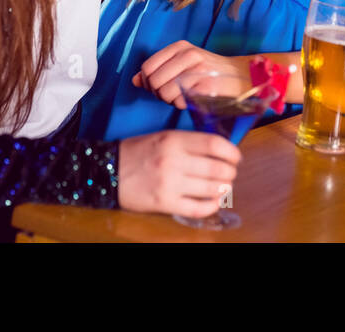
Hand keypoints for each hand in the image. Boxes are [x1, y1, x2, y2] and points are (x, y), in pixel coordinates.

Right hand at [117, 130, 240, 217]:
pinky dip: (211, 206)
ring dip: (224, 188)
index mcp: (174, 140)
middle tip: (231, 173)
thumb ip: (190, 142)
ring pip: (210, 188)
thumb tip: (220, 150)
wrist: (108, 170)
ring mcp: (169, 184)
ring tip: (224, 187)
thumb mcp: (164, 137)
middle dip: (230, 172)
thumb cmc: (139, 152)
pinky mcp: (164, 203)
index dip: (231, 152)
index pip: (214, 144)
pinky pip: (197, 208)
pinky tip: (214, 201)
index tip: (236, 157)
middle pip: (217, 168)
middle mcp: (174, 161)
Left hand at [132, 41, 246, 108]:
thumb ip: (157, 70)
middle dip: (158, 94)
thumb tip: (135, 80)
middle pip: (153, 82)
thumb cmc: (207, 71)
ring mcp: (198, 70)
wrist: (240, 76)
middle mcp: (188, 55)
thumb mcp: (182, 63)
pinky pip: (180, 101)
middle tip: (170, 95)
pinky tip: (192, 99)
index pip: (147, 67)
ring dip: (170, 101)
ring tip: (182, 97)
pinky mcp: (206, 86)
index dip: (147, 82)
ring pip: (164, 93)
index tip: (157, 87)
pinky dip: (182, 105)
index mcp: (180, 47)